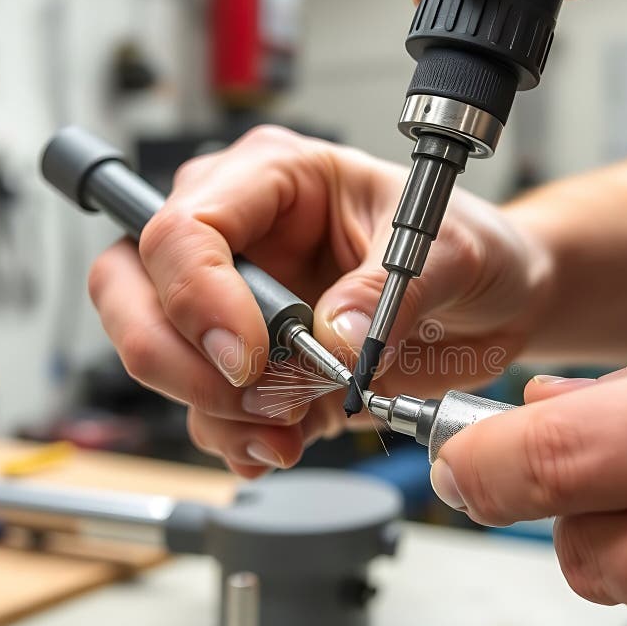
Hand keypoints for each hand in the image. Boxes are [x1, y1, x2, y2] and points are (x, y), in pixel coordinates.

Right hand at [89, 126, 551, 476]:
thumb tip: (329, 343)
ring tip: (287, 430)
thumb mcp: (449, 251)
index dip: (199, 297)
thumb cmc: (468, 247)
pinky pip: (212, 408)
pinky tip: (279, 445)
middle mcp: (242, 239)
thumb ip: (386, 293)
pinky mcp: (260, 366)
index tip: (251, 357)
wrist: (494, 301)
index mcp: (275, 179)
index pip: (186, 228)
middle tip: (250, 397)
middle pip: (132, 288)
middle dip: (176, 358)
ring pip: (163, 359)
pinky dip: (237, 438)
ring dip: (214, 412)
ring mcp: (242, 305)